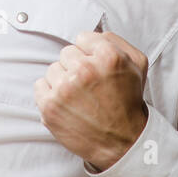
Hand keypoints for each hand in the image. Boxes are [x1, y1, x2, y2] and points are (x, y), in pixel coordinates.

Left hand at [34, 30, 148, 170]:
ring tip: (79, 97)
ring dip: (63, 81)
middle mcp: (85, 70)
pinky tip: (67, 104)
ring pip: (53, 69)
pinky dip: (50, 94)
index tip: (96, 68)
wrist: (122, 142)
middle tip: (89, 86)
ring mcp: (65, 88)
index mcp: (108, 56)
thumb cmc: (128, 103)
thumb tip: (92, 34)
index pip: (82, 38)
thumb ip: (116, 41)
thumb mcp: (137, 65)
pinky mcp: (50, 106)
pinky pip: (40, 85)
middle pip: (66, 53)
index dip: (90, 53)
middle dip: (76, 67)